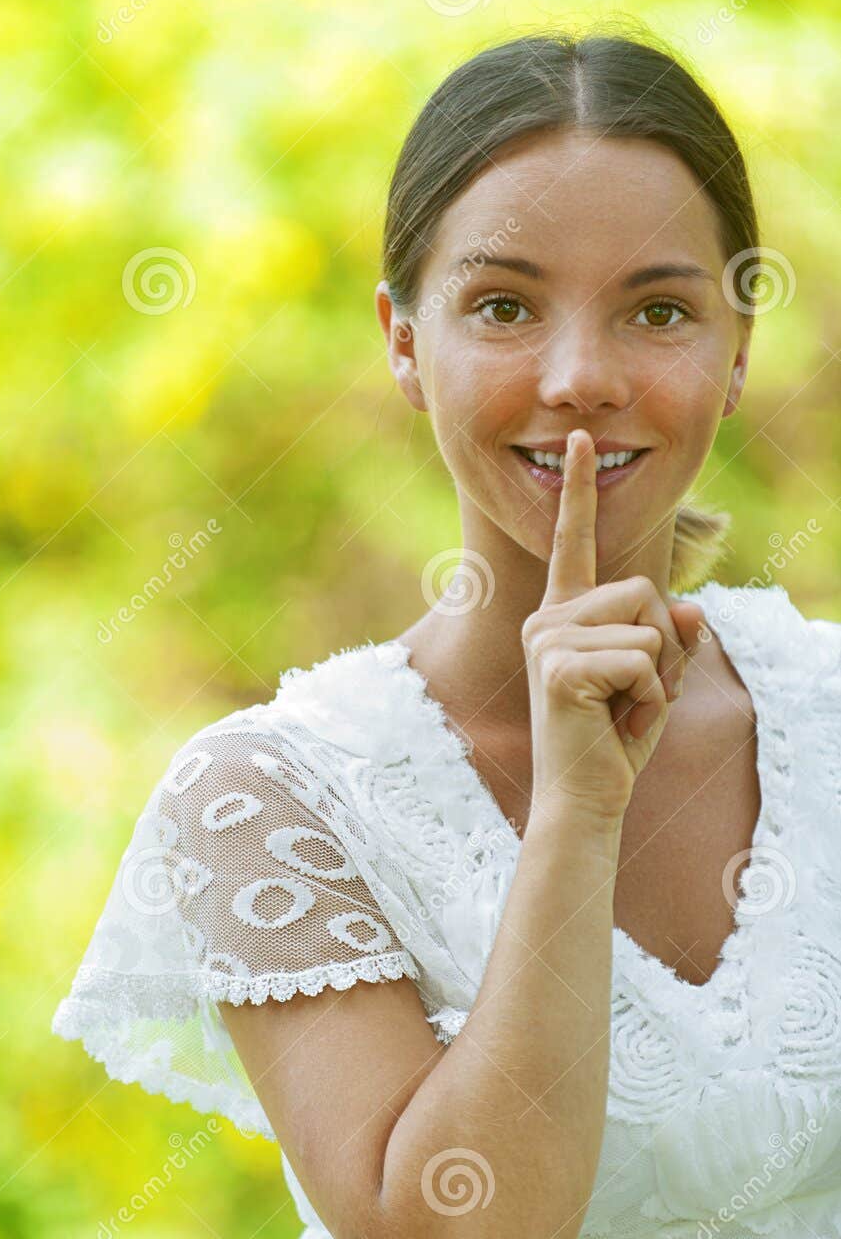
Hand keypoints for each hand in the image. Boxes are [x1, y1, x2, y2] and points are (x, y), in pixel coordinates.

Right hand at [522, 428, 705, 821]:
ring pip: (649, 622)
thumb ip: (673, 636)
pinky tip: (617, 720)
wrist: (584, 798)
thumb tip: (690, 607)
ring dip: (658, 673)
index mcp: (564, 614)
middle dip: (664, 643)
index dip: (579, 492)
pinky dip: (648, 695)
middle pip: (644, 588)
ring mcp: (548, 641)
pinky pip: (642, 658)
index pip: (575, 543)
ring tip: (623, 708)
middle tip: (635, 693)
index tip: (579, 440)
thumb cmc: (615, 738)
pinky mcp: (561, 668)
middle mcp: (548, 619)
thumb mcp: (657, 677)